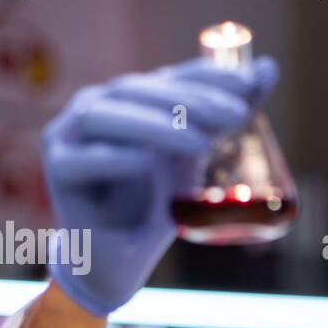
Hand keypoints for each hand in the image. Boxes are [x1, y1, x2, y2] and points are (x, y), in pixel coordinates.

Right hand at [40, 55, 279, 314]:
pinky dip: (114, 159)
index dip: (208, 76)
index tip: (252, 83)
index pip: (170, 77)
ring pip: (105, 117)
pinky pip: (82, 161)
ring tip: (200, 143)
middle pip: (138, 91)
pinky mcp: (58, 174)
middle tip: (234, 115)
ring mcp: (69, 138)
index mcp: (129, 100)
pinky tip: (144, 162)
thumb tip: (269, 68)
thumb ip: (225, 114)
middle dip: (189, 101)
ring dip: (155, 125)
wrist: (120, 259)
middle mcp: (96, 108)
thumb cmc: (155, 202)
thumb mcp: (196, 155)